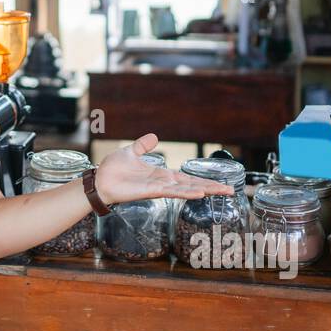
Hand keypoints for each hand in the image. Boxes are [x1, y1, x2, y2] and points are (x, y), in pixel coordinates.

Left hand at [94, 133, 232, 204]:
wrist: (99, 180)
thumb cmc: (113, 170)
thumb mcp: (131, 152)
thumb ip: (143, 145)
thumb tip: (154, 136)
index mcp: (160, 175)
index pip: (186, 178)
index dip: (202, 181)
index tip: (218, 183)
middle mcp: (163, 183)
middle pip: (192, 185)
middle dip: (211, 188)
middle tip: (231, 191)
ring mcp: (158, 188)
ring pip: (186, 189)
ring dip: (204, 190)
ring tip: (223, 191)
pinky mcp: (151, 191)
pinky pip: (172, 191)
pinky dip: (186, 192)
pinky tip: (199, 193)